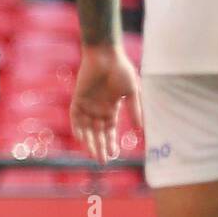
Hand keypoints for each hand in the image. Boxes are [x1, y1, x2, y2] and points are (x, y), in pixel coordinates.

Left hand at [70, 45, 142, 164]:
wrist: (106, 54)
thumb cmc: (121, 70)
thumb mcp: (132, 92)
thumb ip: (135, 110)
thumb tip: (141, 129)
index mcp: (111, 108)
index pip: (110, 131)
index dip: (111, 143)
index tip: (114, 156)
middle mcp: (98, 109)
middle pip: (98, 133)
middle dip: (101, 147)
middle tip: (103, 161)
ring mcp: (88, 105)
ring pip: (87, 129)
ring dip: (90, 142)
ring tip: (94, 154)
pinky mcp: (77, 99)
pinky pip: (75, 118)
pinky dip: (78, 128)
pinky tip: (82, 139)